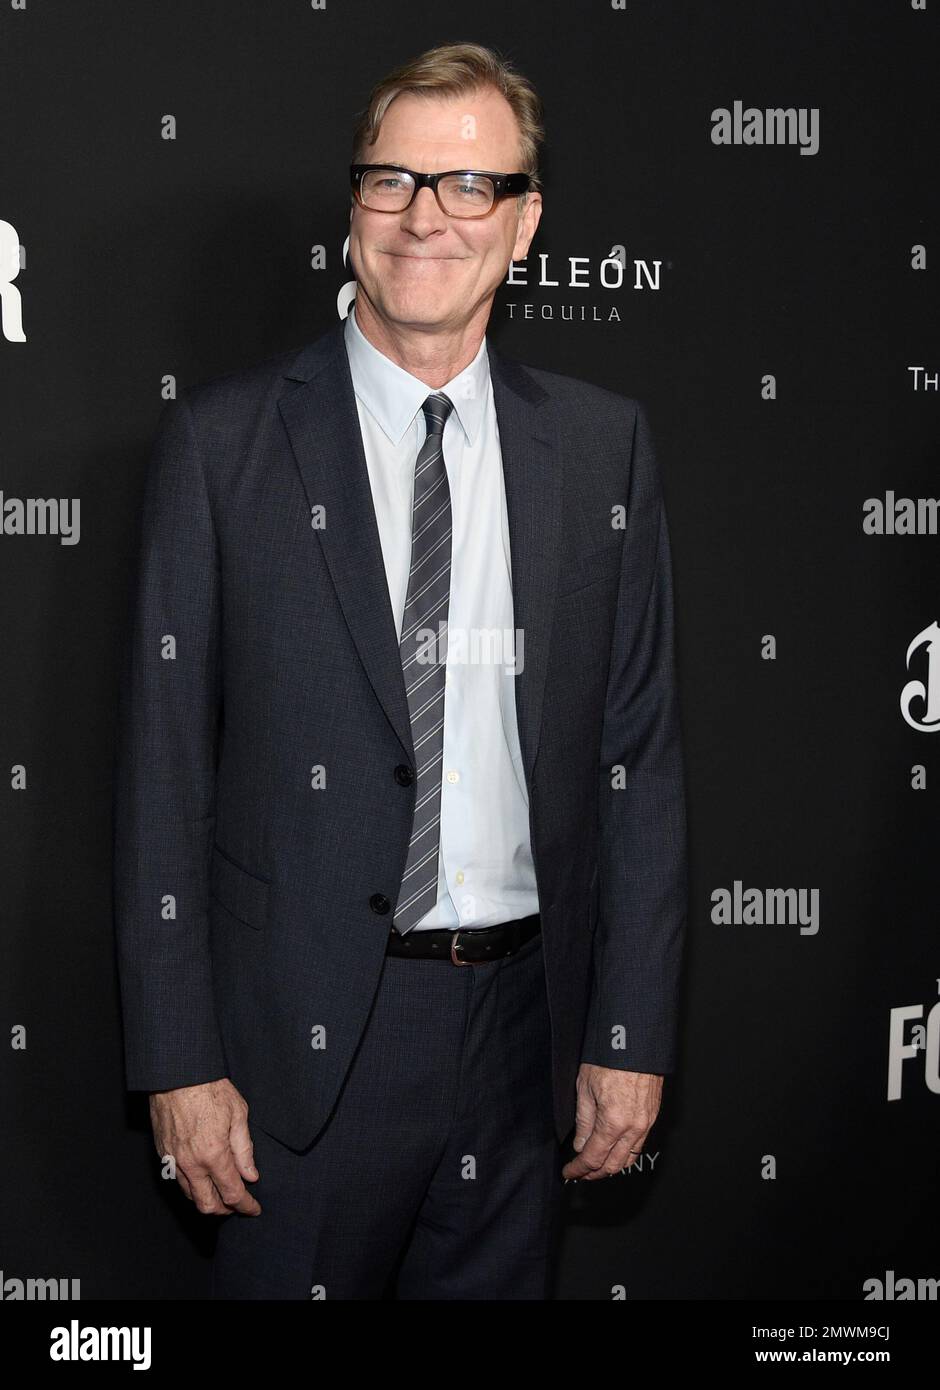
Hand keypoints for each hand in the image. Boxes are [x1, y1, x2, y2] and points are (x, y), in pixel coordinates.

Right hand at [149, 1078, 260, 1214]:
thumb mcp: (238, 1114)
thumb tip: (251, 1175)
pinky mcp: (162, 1153)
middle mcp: (192, 1163)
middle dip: (225, 1210)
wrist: (177, 1074)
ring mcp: (174, 1160)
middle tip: (238, 1204)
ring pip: (190, 1195)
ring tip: (221, 1193)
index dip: (245, 1205)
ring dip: (207, 1200)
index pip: (232, 1193)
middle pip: (207, 1205)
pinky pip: (177, 1180)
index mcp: (214, 1154)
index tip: (254, 1208)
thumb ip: (244, 1149)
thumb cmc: (210, 1088)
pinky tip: (202, 1177)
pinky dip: (192, 1186)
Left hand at [562, 1065, 662, 1180]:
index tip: (569, 1172)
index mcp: (613, 1122)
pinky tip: (615, 1148)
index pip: (593, 1158)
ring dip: (611, 1166)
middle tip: (581, 1172)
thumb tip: (581, 1144)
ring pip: (629, 1158)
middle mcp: (633, 1127)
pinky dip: (625, 1153)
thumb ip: (584, 1121)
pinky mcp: (653, 1115)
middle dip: (594, 1173)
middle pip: (613, 1165)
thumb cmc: (610, 1057)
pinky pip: (639, 1144)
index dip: (578, 1169)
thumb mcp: (585, 1087)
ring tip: (596, 1165)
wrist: (636, 1039)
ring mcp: (646, 1122)